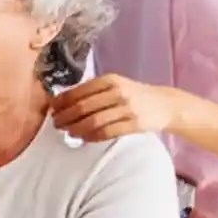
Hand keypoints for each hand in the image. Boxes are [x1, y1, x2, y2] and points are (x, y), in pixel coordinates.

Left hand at [51, 73, 176, 140]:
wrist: (165, 104)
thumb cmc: (134, 94)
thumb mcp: (116, 85)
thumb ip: (94, 90)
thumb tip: (64, 101)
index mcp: (110, 79)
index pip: (79, 90)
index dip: (63, 101)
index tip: (52, 108)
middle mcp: (118, 92)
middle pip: (83, 107)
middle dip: (66, 116)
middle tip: (56, 123)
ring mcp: (127, 108)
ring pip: (93, 121)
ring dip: (76, 128)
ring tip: (67, 132)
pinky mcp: (135, 124)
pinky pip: (107, 132)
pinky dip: (92, 137)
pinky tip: (84, 138)